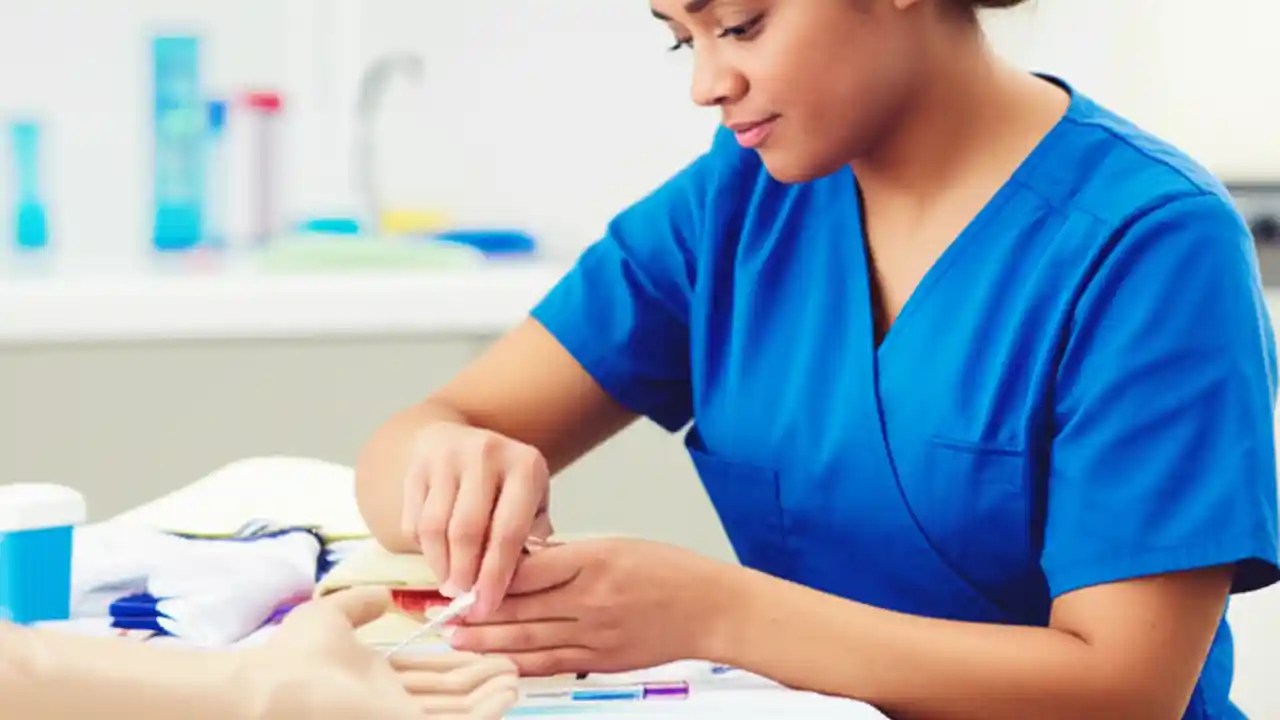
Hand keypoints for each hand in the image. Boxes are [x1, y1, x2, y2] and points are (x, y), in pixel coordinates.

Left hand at [245, 587, 518, 718]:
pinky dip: (486, 712)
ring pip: (458, 710)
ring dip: (489, 694)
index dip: (459, 659)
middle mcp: (390, 704)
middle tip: (512, 660)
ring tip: (516, 675)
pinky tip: (508, 693)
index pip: (428, 673)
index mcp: (374, 680)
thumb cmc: (290, 657)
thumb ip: (357, 605)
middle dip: (482, 676)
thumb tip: (382, 594)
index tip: (485, 642)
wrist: (275, 688)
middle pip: (449, 693)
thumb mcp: (329, 616)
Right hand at [402, 421, 553, 615]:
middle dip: (464, 574)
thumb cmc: (504, 479)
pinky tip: (438, 559)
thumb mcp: (533, 497)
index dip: (495, 574)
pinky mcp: (415, 468)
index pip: (508, 529)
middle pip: (467, 530)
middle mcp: (484, 454)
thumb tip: (515, 583)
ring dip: (441, 566)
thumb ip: (531, 535)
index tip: (486, 606)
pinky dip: (424, 550)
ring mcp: (445, 458)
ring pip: (434, 528)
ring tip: (450, 585)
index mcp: (523, 464)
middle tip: (464, 600)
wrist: (459, 437)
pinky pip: (413, 521)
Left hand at [448, 539, 731, 676]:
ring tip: (457, 642)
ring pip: (530, 639)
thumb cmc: (669, 570)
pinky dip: (522, 664)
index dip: (487, 574)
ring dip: (489, 642)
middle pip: (520, 607)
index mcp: (593, 560)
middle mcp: (590, 598)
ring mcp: (596, 633)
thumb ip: (570, 556)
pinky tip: (498, 664)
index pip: (527, 568)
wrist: (710, 609)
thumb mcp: (617, 545)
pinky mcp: (602, 659)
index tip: (460, 575)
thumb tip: (523, 560)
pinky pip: (553, 663)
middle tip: (442, 615)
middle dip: (476, 613)